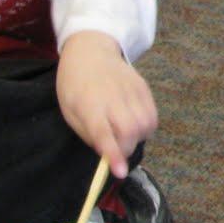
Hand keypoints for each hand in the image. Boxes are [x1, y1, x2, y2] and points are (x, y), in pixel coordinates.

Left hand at [55, 31, 157, 178]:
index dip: (113, 154)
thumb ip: (88, 134)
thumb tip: (107, 156)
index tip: (120, 171)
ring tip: (125, 135)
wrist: (91, 50)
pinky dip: (146, 128)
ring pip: (146, 125)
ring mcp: (131, 90)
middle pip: (130, 131)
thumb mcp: (70, 111)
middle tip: (117, 151)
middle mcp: (113, 97)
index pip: (104, 133)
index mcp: (88, 104)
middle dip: (127, 149)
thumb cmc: (74, 84)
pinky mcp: (144, 88)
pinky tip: (135, 125)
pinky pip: (153, 116)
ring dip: (138, 138)